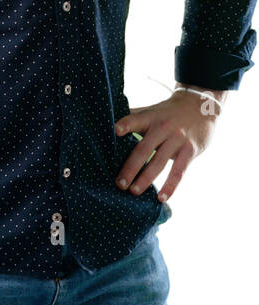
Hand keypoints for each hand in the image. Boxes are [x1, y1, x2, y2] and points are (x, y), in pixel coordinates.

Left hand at [115, 85, 225, 201]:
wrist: (200, 107)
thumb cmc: (167, 113)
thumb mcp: (151, 112)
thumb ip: (132, 118)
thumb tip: (104, 124)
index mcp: (149, 118)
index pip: (136, 120)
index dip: (126, 124)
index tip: (115, 131)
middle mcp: (163, 128)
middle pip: (144, 149)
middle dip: (130, 167)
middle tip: (118, 183)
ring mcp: (177, 139)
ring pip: (159, 162)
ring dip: (146, 178)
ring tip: (134, 192)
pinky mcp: (190, 151)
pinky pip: (179, 171)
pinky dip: (170, 185)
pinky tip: (161, 197)